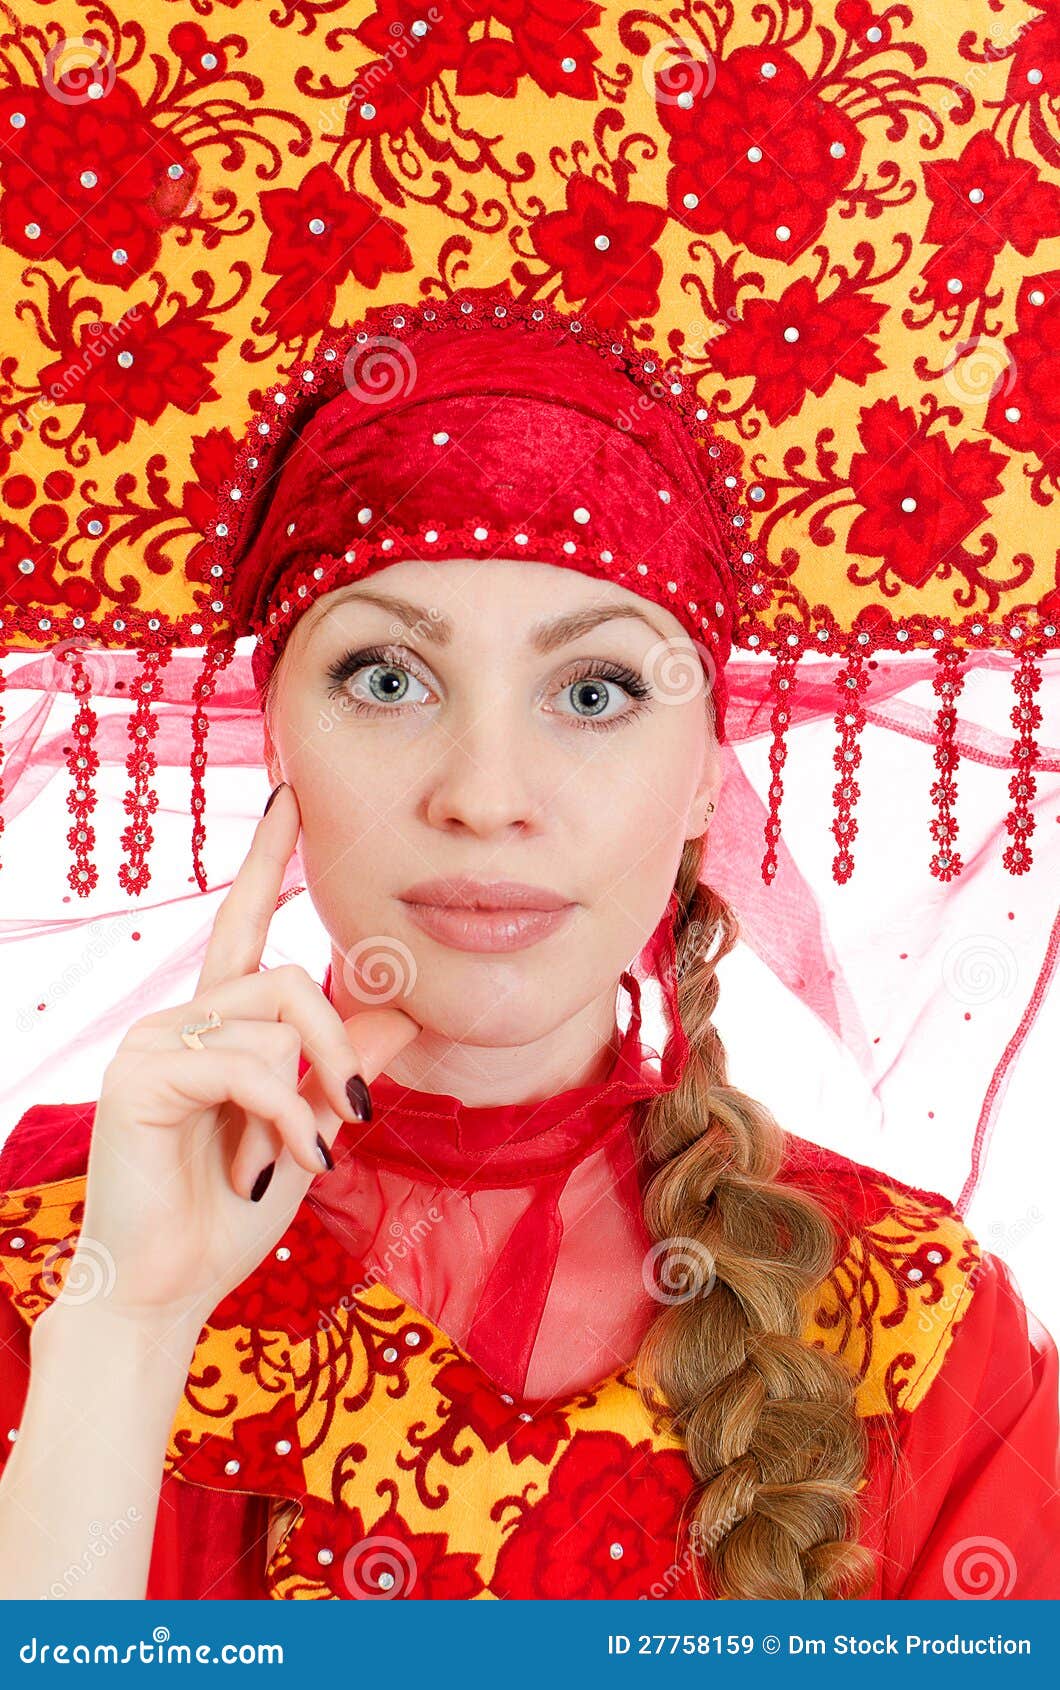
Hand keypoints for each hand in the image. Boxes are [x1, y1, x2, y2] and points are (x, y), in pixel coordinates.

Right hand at [52, 782, 420, 1342]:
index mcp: (220, 1024)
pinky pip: (249, 1064)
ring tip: (301, 1156)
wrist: (166, 1288)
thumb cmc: (229, 1214)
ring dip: (311, 1096)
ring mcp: (156, 1042)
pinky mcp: (143, 1075)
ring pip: (276, 1020)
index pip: (246, 923)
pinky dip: (287, 1114)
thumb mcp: (309, 1131)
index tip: (288, 797)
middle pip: (290, 978)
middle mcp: (184, 1017)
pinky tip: (289, 1161)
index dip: (266, 859)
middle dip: (340, 1045)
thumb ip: (345, 1071)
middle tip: (358, 1113)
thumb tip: (400, 1012)